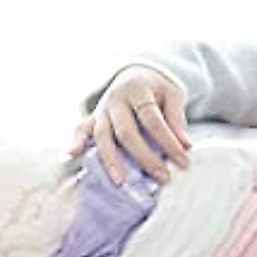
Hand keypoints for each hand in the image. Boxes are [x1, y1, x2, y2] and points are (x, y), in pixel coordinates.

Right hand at [69, 66, 192, 187]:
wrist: (136, 74)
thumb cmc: (157, 89)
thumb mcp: (172, 95)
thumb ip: (177, 118)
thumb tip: (186, 145)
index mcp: (138, 90)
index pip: (153, 120)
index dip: (169, 142)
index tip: (184, 161)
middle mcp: (115, 99)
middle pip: (127, 132)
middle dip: (145, 158)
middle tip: (163, 178)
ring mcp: (101, 109)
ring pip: (103, 136)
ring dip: (111, 161)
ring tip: (121, 183)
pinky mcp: (92, 118)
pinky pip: (80, 130)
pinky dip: (75, 142)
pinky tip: (70, 156)